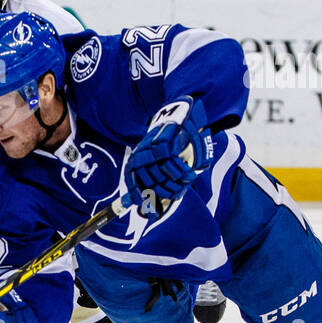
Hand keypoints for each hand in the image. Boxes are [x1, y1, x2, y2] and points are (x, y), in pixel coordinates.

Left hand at [125, 96, 211, 215]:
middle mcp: (141, 154)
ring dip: (175, 184)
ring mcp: (152, 149)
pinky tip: (189, 175)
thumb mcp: (157, 159)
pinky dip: (183, 174)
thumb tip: (140, 204)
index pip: (132, 181)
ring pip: (163, 176)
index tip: (144, 208)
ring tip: (184, 183)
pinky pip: (174, 166)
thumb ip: (150, 179)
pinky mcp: (166, 144)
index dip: (137, 195)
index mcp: (136, 158)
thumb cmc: (169, 142)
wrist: (180, 114)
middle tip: (174, 194)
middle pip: (150, 183)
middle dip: (163, 192)